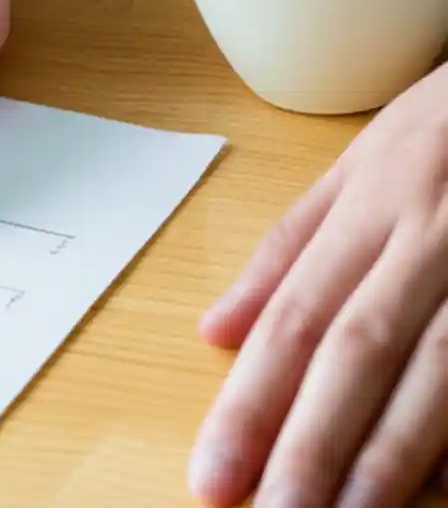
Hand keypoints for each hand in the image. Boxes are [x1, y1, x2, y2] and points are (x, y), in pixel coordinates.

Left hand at [190, 61, 447, 506]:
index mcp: (373, 203)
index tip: (212, 473)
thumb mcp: (362, 161)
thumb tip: (212, 330)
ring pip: (438, 370)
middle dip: (310, 443)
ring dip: (390, 458)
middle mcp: (431, 234)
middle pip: (358, 351)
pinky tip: (444, 489)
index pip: (296, 319)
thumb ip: (289, 248)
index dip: (251, 401)